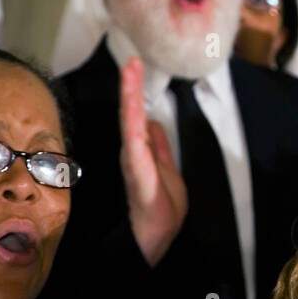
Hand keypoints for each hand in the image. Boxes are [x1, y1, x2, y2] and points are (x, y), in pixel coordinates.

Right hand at [119, 57, 187, 266]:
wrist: (156, 238)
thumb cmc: (161, 209)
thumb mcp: (167, 170)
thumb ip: (159, 146)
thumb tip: (153, 121)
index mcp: (142, 152)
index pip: (139, 116)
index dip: (136, 92)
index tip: (135, 67)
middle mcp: (134, 153)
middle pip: (132, 114)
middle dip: (131, 87)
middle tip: (131, 60)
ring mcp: (133, 161)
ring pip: (131, 122)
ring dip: (130, 96)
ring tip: (130, 72)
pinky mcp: (137, 172)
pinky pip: (135, 143)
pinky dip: (133, 123)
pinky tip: (132, 105)